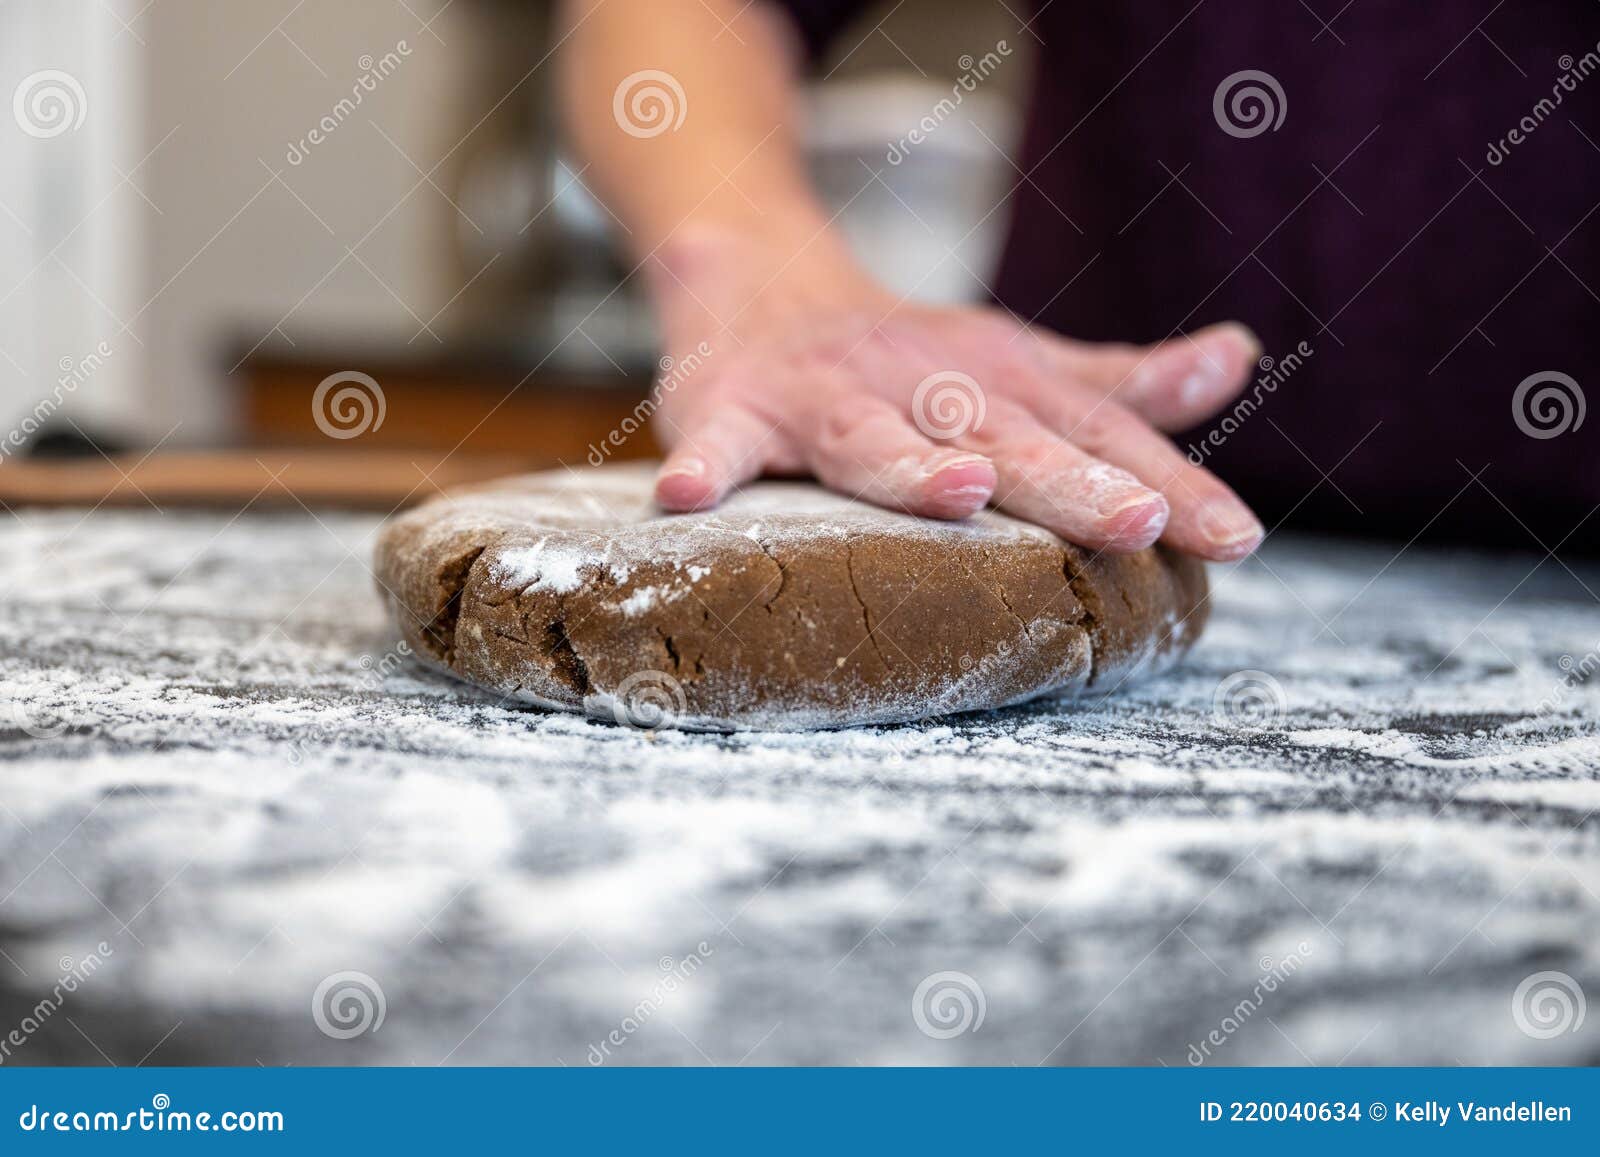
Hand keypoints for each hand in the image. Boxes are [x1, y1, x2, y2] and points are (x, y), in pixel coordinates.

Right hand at [644, 228, 1264, 560]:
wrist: (760, 280)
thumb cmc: (909, 359)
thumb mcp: (1019, 363)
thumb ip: (1120, 383)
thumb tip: (1236, 358)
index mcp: (997, 379)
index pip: (1094, 434)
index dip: (1165, 482)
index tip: (1236, 535)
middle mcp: (921, 382)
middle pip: (1002, 438)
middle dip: (1071, 480)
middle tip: (1140, 522)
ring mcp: (825, 394)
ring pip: (870, 437)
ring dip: (909, 468)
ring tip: (960, 494)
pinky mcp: (734, 409)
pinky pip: (717, 443)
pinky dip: (702, 466)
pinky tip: (684, 498)